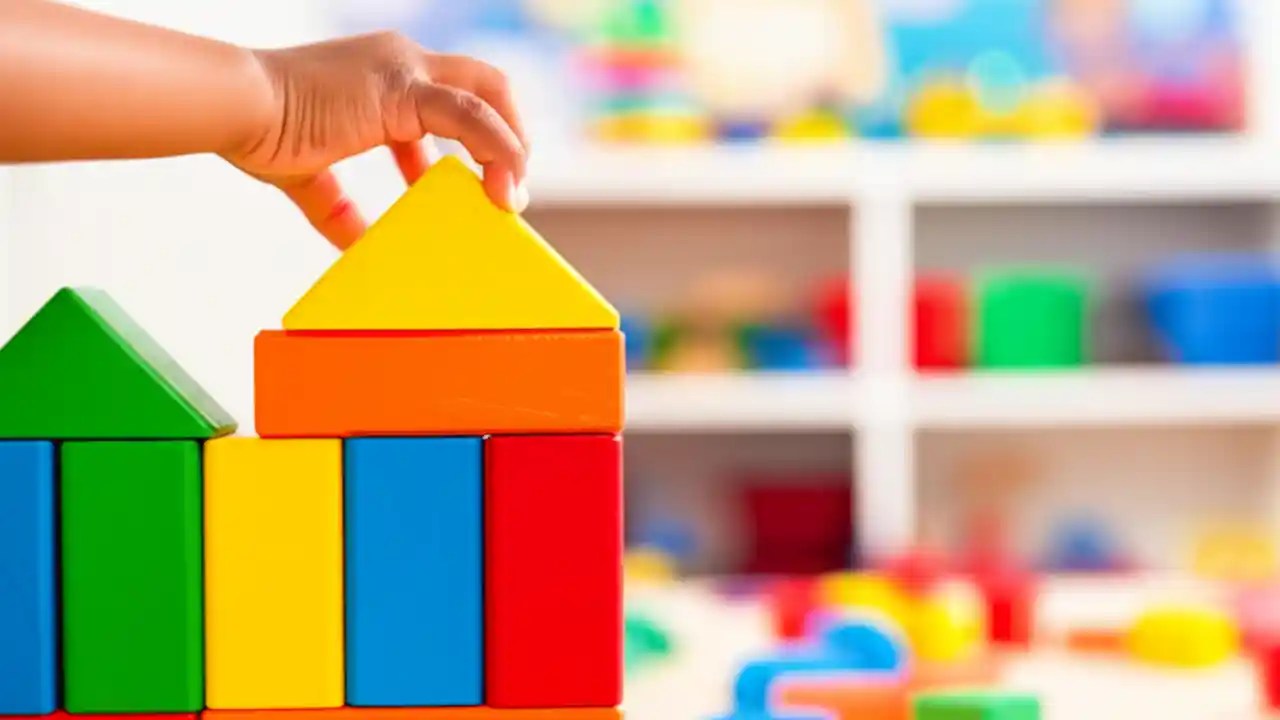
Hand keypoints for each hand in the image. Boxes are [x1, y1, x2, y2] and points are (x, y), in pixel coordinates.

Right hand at [227, 32, 529, 249]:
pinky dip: (497, 150)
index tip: (478, 184)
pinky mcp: (403, 89)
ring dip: (511, 147)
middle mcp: (400, 62)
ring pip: (488, 95)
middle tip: (511, 187)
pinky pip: (472, 117)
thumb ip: (340, 209)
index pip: (452, 97)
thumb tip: (357, 244)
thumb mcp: (312, 177)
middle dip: (510, 134)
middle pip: (485, 84)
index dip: (475, 140)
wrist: (236, 110)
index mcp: (383, 75)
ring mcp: (403, 69)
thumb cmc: (262, 132)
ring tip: (510, 196)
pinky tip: (501, 187)